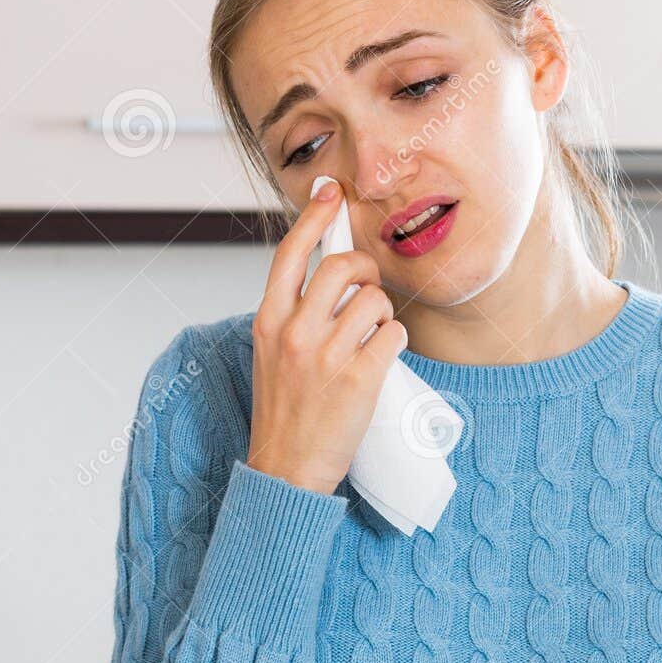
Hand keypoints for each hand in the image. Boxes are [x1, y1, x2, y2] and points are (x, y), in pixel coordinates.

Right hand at [246, 180, 406, 494]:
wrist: (286, 469)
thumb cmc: (284, 411)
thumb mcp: (271, 353)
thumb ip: (292, 313)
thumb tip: (329, 273)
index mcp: (268, 320)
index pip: (293, 252)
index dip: (316, 216)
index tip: (333, 193)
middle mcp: (294, 332)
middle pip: (344, 266)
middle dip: (366, 272)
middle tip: (367, 293)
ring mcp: (326, 356)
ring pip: (375, 301)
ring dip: (381, 317)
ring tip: (368, 342)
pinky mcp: (359, 379)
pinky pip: (393, 335)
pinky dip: (393, 344)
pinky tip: (379, 361)